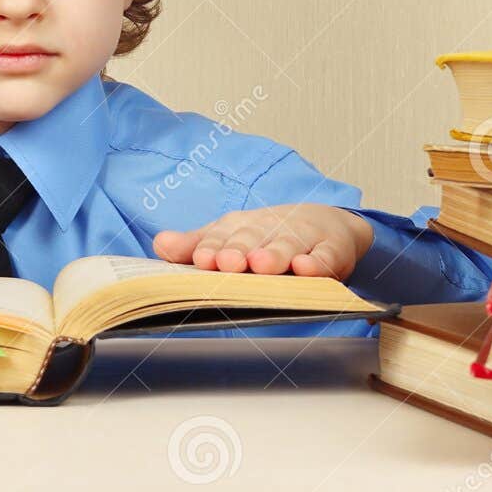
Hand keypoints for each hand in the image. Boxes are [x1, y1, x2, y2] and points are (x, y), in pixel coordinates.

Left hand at [152, 204, 373, 278]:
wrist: (325, 223)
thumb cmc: (268, 236)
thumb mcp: (231, 237)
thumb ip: (197, 245)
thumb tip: (160, 244)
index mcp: (241, 226)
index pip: (223, 236)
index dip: (212, 247)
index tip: (202, 260)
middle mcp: (270, 228)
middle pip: (253, 238)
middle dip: (239, 250)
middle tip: (227, 263)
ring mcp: (303, 238)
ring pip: (287, 245)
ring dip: (275, 254)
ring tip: (262, 265)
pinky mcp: (332, 249)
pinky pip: (326, 256)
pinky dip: (317, 262)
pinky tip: (306, 269)